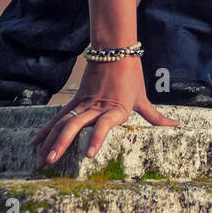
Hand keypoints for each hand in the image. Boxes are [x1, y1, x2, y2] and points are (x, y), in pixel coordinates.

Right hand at [30, 56, 178, 166]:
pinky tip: (35, 141)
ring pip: (63, 123)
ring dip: (51, 141)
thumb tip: (176, 125)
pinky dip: (47, 129)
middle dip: (61, 145)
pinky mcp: (76, 99)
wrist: (115, 50)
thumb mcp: (143, 98)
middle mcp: (97, 107)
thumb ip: (156, 116)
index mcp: (116, 109)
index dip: (97, 139)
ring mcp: (84, 103)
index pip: (104, 125)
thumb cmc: (131, 75)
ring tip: (41, 159)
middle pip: (75, 126)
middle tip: (51, 162)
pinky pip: (59, 116)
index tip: (89, 155)